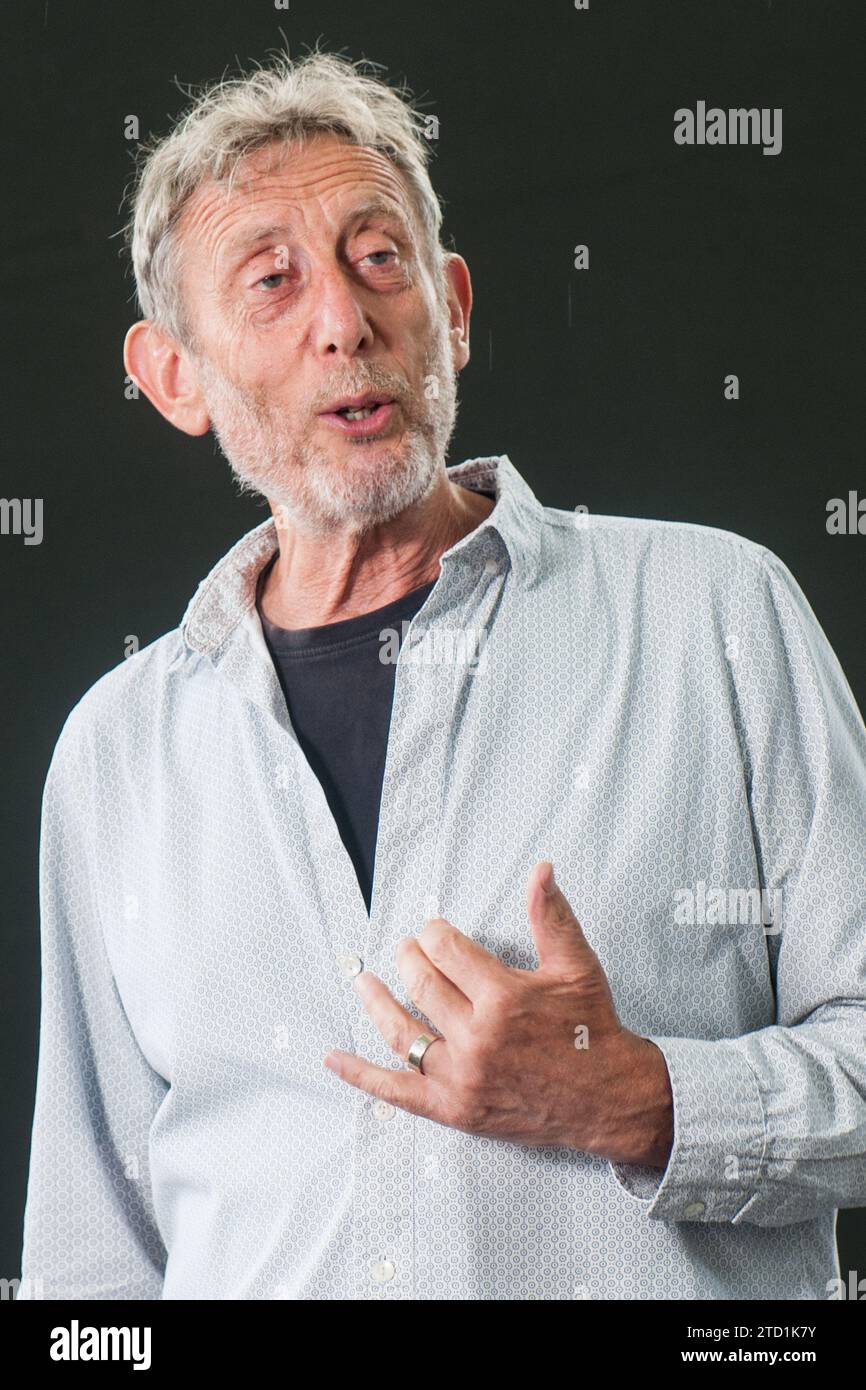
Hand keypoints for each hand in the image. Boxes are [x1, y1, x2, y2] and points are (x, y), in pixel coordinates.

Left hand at [324, 862, 673, 1164]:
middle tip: (405, 949)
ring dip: (377, 1004)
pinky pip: (397, 1092)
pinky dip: (361, 1075)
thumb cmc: (591, 1028)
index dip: (434, 935)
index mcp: (503, 997)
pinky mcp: (454, 1110)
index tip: (433, 932)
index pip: (446, 952)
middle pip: (422, 986)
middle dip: (410, 960)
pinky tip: (333, 1059)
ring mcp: (462, 1077)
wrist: (608, 1098)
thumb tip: (540, 868)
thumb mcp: (576, 966)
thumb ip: (551, 916)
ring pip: (402, 1033)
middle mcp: (477, 1038)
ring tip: (364, 982)